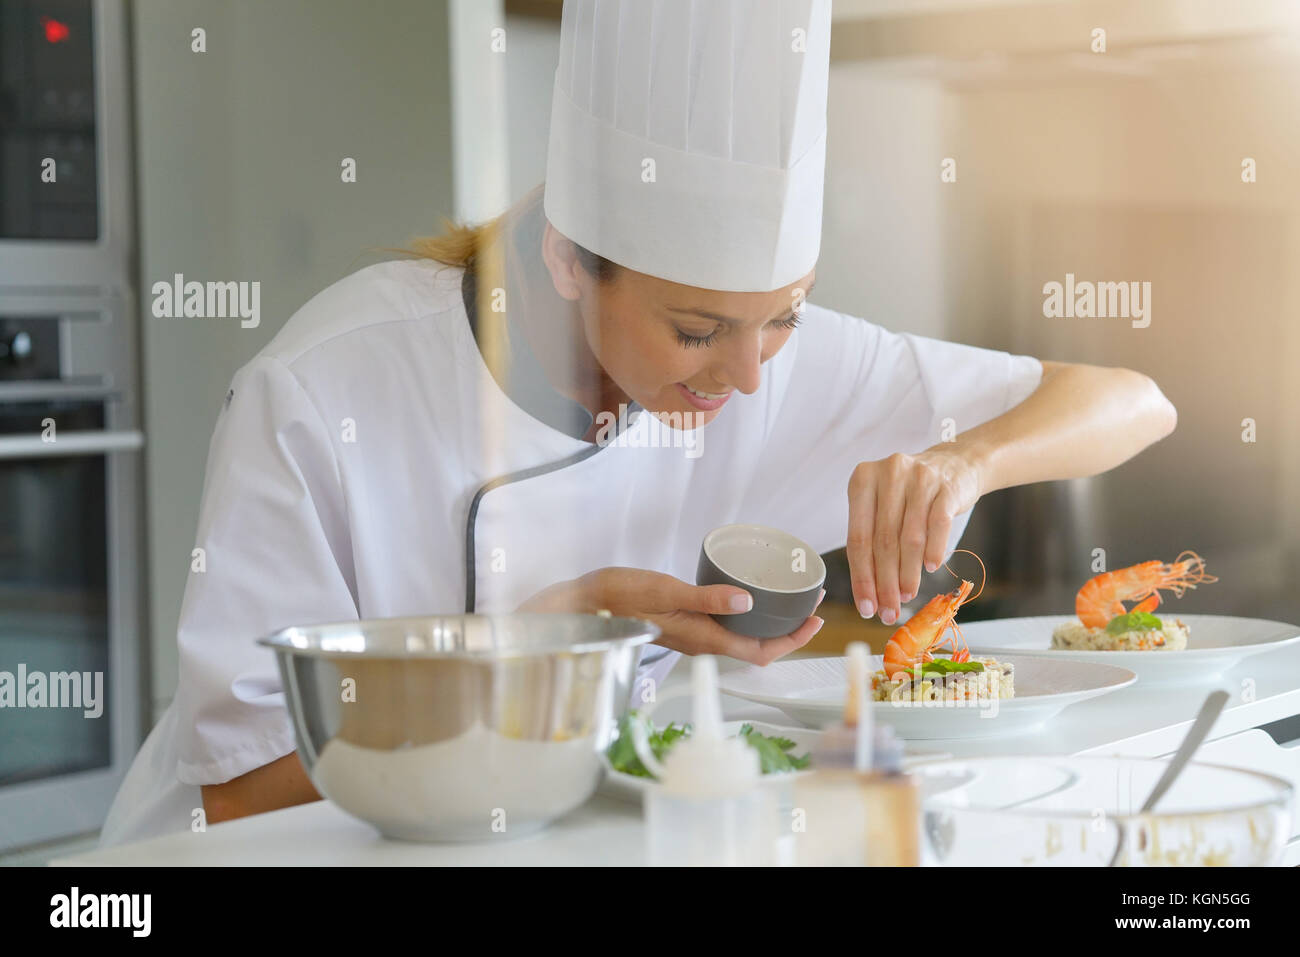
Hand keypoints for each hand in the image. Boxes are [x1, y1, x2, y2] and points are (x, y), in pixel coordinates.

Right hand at [517, 566, 825, 665]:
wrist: (587, 602)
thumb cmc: (622, 597)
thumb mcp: (667, 592)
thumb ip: (706, 598)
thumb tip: (746, 602)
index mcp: (704, 639)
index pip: (761, 651)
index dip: (793, 640)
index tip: (815, 618)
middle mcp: (704, 641)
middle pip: (759, 645)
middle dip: (790, 628)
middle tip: (811, 602)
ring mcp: (695, 633)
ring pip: (744, 635)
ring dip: (771, 620)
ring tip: (789, 596)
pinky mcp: (686, 622)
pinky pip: (727, 624)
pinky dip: (748, 612)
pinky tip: (749, 592)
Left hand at [846, 448, 985, 625]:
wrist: (956, 465)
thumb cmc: (911, 495)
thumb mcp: (884, 506)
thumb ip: (873, 541)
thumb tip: (871, 594)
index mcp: (862, 480)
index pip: (857, 538)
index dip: (861, 577)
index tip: (866, 607)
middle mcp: (888, 474)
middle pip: (882, 541)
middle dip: (885, 583)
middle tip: (888, 610)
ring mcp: (919, 478)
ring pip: (909, 538)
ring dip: (908, 574)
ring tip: (907, 596)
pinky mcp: (946, 487)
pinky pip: (938, 525)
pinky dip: (933, 551)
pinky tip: (930, 569)